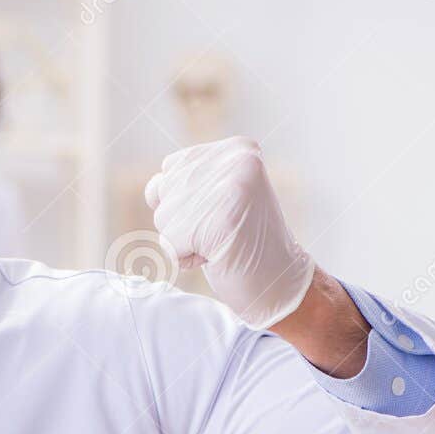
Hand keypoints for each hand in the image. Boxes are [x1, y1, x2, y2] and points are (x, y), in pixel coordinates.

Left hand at [143, 136, 314, 328]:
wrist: (281, 284)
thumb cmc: (244, 244)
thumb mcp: (216, 197)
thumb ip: (185, 180)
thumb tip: (153, 190)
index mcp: (237, 149)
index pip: (171, 168)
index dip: (186, 204)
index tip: (223, 215)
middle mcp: (234, 160)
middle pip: (163, 191)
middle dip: (183, 222)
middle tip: (223, 233)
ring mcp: (229, 189)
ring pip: (163, 217)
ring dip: (185, 241)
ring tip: (222, 243)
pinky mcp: (220, 220)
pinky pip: (170, 243)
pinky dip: (186, 259)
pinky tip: (218, 256)